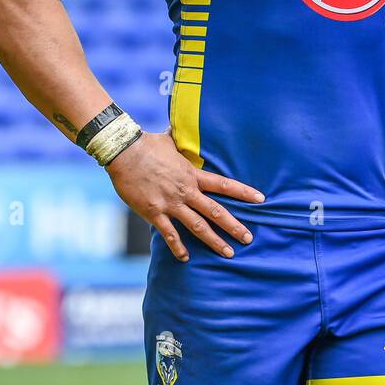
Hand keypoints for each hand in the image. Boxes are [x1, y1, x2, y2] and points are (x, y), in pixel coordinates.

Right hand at [105, 129, 263, 261]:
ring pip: (198, 226)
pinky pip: (169, 234)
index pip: (224, 185)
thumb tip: (187, 126)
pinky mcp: (153, 212)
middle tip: (248, 238)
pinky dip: (178, 247)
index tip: (260, 199)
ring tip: (228, 253)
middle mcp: (186, 191)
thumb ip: (182, 141)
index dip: (244, 192)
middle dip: (234, 226)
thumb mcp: (170, 140)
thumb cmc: (147, 144)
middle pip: (216, 211)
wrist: (124, 152)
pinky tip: (185, 258)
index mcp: (192, 174)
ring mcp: (170, 203)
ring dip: (214, 241)